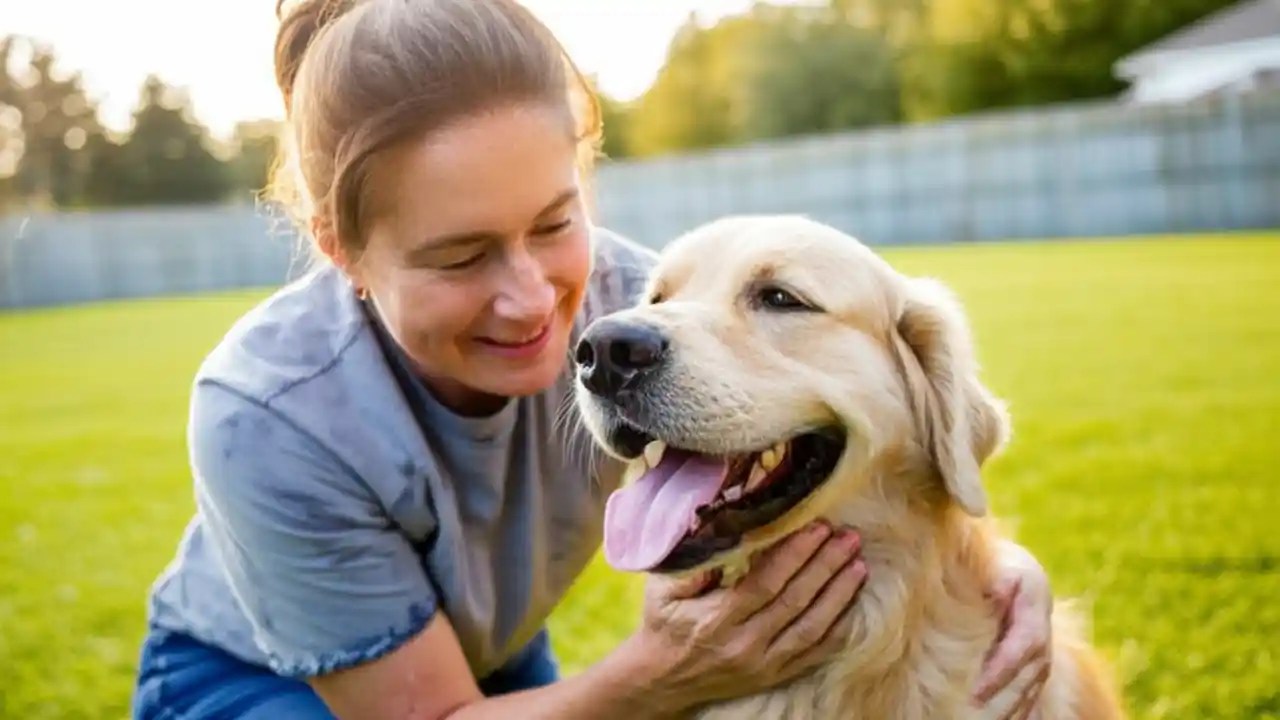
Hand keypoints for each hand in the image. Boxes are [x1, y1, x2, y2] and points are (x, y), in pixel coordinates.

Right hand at [622, 521, 867, 714]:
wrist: (659, 680)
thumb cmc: (663, 624)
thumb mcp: (663, 590)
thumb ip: (693, 564)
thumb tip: (723, 529)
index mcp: (716, 620)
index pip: (766, 583)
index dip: (795, 554)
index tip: (817, 528)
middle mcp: (744, 645)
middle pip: (795, 602)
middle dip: (826, 566)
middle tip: (849, 538)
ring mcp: (763, 664)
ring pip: (812, 628)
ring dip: (839, 595)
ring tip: (858, 565)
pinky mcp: (774, 676)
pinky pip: (815, 654)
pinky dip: (838, 629)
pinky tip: (852, 605)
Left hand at [972, 540, 1052, 719]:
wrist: (1008, 568)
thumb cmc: (994, 562)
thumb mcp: (999, 559)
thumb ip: (999, 577)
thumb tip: (996, 593)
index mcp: (1035, 604)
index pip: (1024, 645)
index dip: (1002, 671)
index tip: (976, 692)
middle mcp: (1043, 634)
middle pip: (1029, 676)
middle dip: (1003, 701)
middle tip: (973, 717)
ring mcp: (1042, 653)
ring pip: (1031, 690)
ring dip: (1011, 712)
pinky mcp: (1033, 666)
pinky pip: (1030, 696)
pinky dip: (1019, 714)